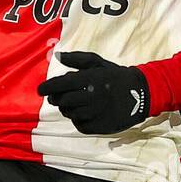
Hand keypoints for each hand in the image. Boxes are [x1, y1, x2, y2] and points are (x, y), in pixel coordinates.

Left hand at [36, 51, 150, 134]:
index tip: (40, 90)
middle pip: (62, 101)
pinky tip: (83, 111)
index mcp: (90, 79)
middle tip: (57, 97)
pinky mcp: (99, 126)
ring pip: (69, 113)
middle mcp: (92, 96)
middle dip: (56, 99)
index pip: (60, 85)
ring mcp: (96, 113)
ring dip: (67, 108)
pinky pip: (79, 124)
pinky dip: (77, 118)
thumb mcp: (98, 63)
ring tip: (73, 103)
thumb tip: (57, 55)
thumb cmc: (115, 76)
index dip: (47, 88)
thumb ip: (76, 58)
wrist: (140, 94)